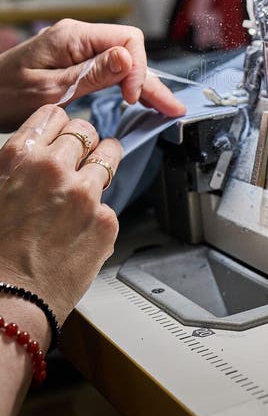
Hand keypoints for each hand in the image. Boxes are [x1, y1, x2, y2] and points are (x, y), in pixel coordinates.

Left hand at [0, 19, 185, 128]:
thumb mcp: (51, 89)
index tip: (132, 99)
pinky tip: (139, 99)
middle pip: (128, 53)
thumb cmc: (5, 95)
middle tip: (172, 108)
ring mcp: (76, 49)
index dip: (138, 70)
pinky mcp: (72, 62)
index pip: (127, 41)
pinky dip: (124, 85)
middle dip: (150, 81)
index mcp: (73, 36)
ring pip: (121, 63)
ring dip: (142, 84)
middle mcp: (78, 37)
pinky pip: (106, 69)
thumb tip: (129, 59)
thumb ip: (92, 73)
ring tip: (165, 107)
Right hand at [0, 105, 122, 324]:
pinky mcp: (106, 221)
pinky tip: (80, 230)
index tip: (62, 134)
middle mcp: (55, 169)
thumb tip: (29, 157)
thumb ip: (14, 166)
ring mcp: (85, 194)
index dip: (59, 126)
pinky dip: (98, 213)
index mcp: (20, 157)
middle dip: (83, 143)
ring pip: (110, 155)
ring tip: (90, 182)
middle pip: (86, 131)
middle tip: (79, 158)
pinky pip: (109, 203)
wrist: (7, 301)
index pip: (55, 114)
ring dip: (101, 165)